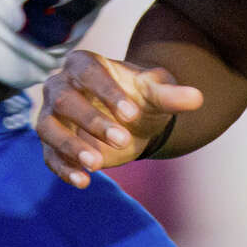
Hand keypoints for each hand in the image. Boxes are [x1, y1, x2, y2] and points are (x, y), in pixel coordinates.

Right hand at [37, 50, 204, 187]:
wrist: (130, 117)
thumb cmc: (140, 96)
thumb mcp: (157, 94)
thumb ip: (171, 95)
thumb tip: (197, 98)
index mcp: (85, 64)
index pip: (90, 72)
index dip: (108, 92)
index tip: (132, 114)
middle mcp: (61, 86)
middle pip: (65, 100)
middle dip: (92, 121)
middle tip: (123, 140)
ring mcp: (51, 115)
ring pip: (49, 128)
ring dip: (71, 146)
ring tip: (97, 165)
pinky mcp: (51, 144)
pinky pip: (49, 156)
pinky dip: (64, 169)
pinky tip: (84, 182)